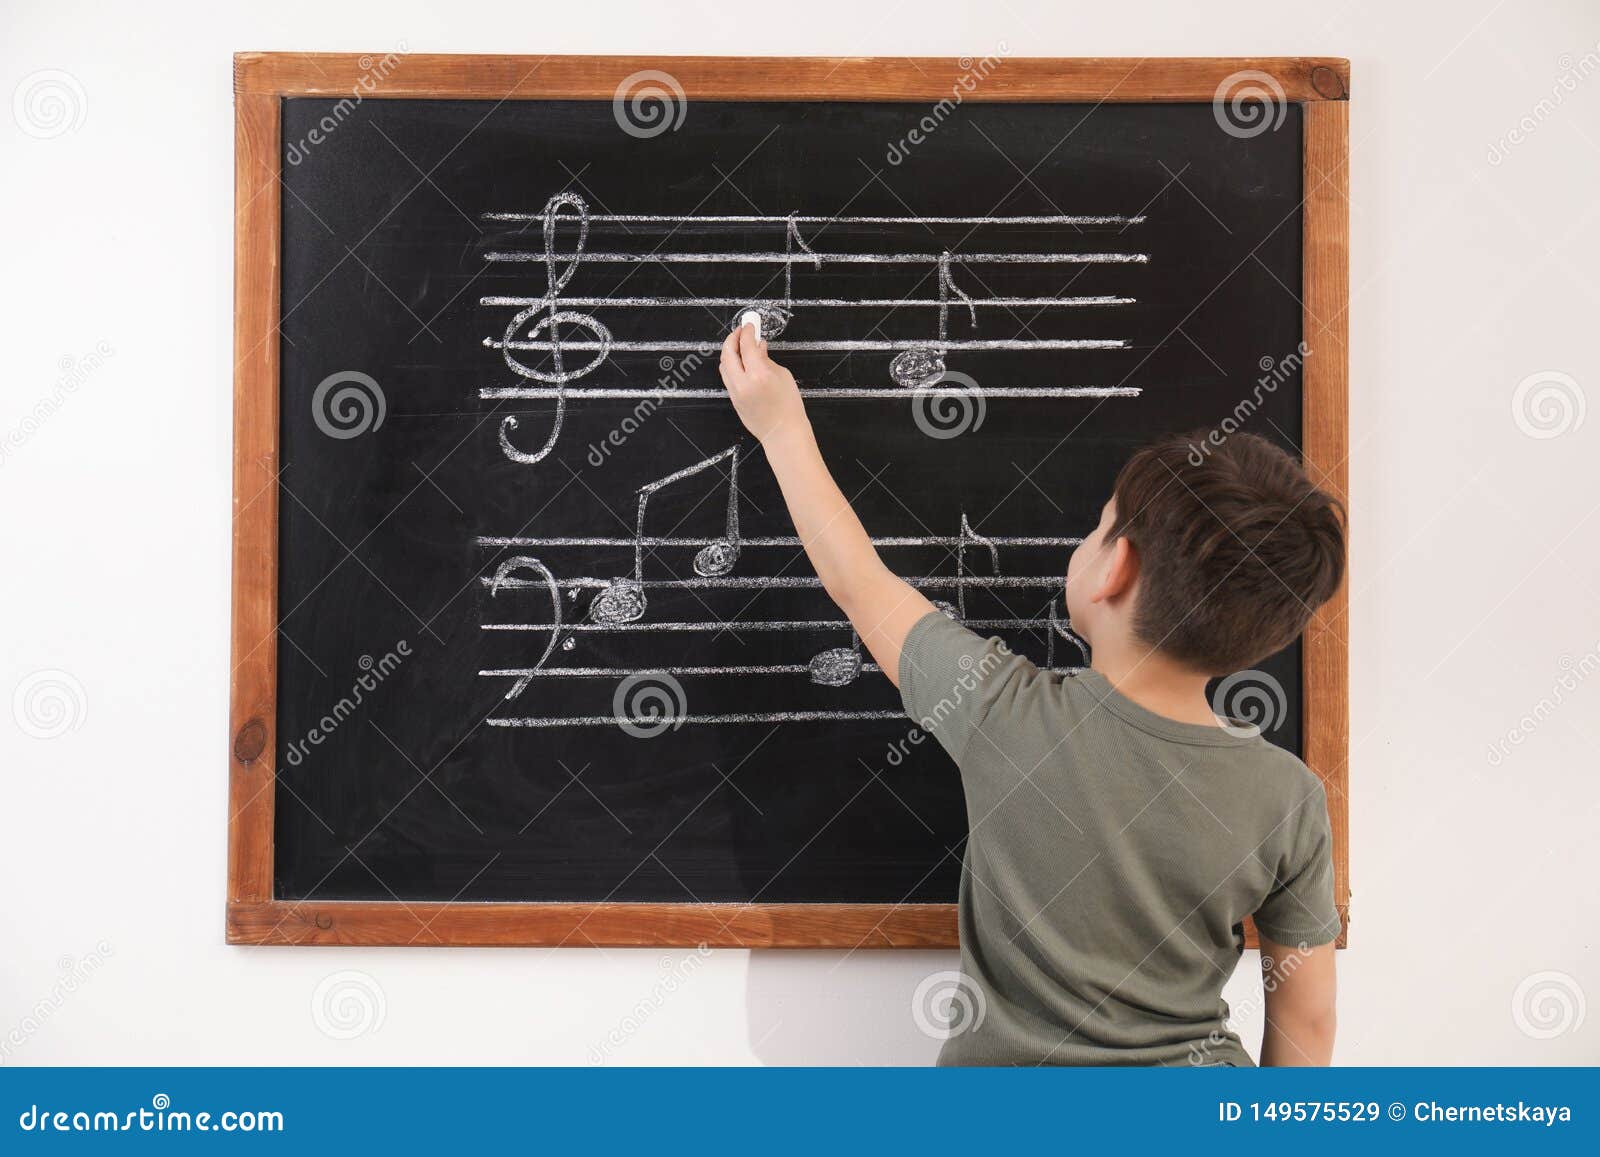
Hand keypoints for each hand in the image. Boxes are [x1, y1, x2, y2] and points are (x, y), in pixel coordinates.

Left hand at [718, 323, 808, 443]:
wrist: (783, 434)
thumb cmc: (789, 407)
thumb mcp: (783, 376)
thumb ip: (766, 359)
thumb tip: (758, 347)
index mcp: (758, 374)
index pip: (746, 345)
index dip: (747, 332)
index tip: (749, 325)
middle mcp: (742, 383)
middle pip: (728, 353)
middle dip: (732, 338)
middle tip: (740, 331)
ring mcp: (735, 393)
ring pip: (724, 365)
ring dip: (729, 352)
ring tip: (740, 345)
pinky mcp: (733, 400)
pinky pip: (727, 377)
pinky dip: (731, 365)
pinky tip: (740, 362)